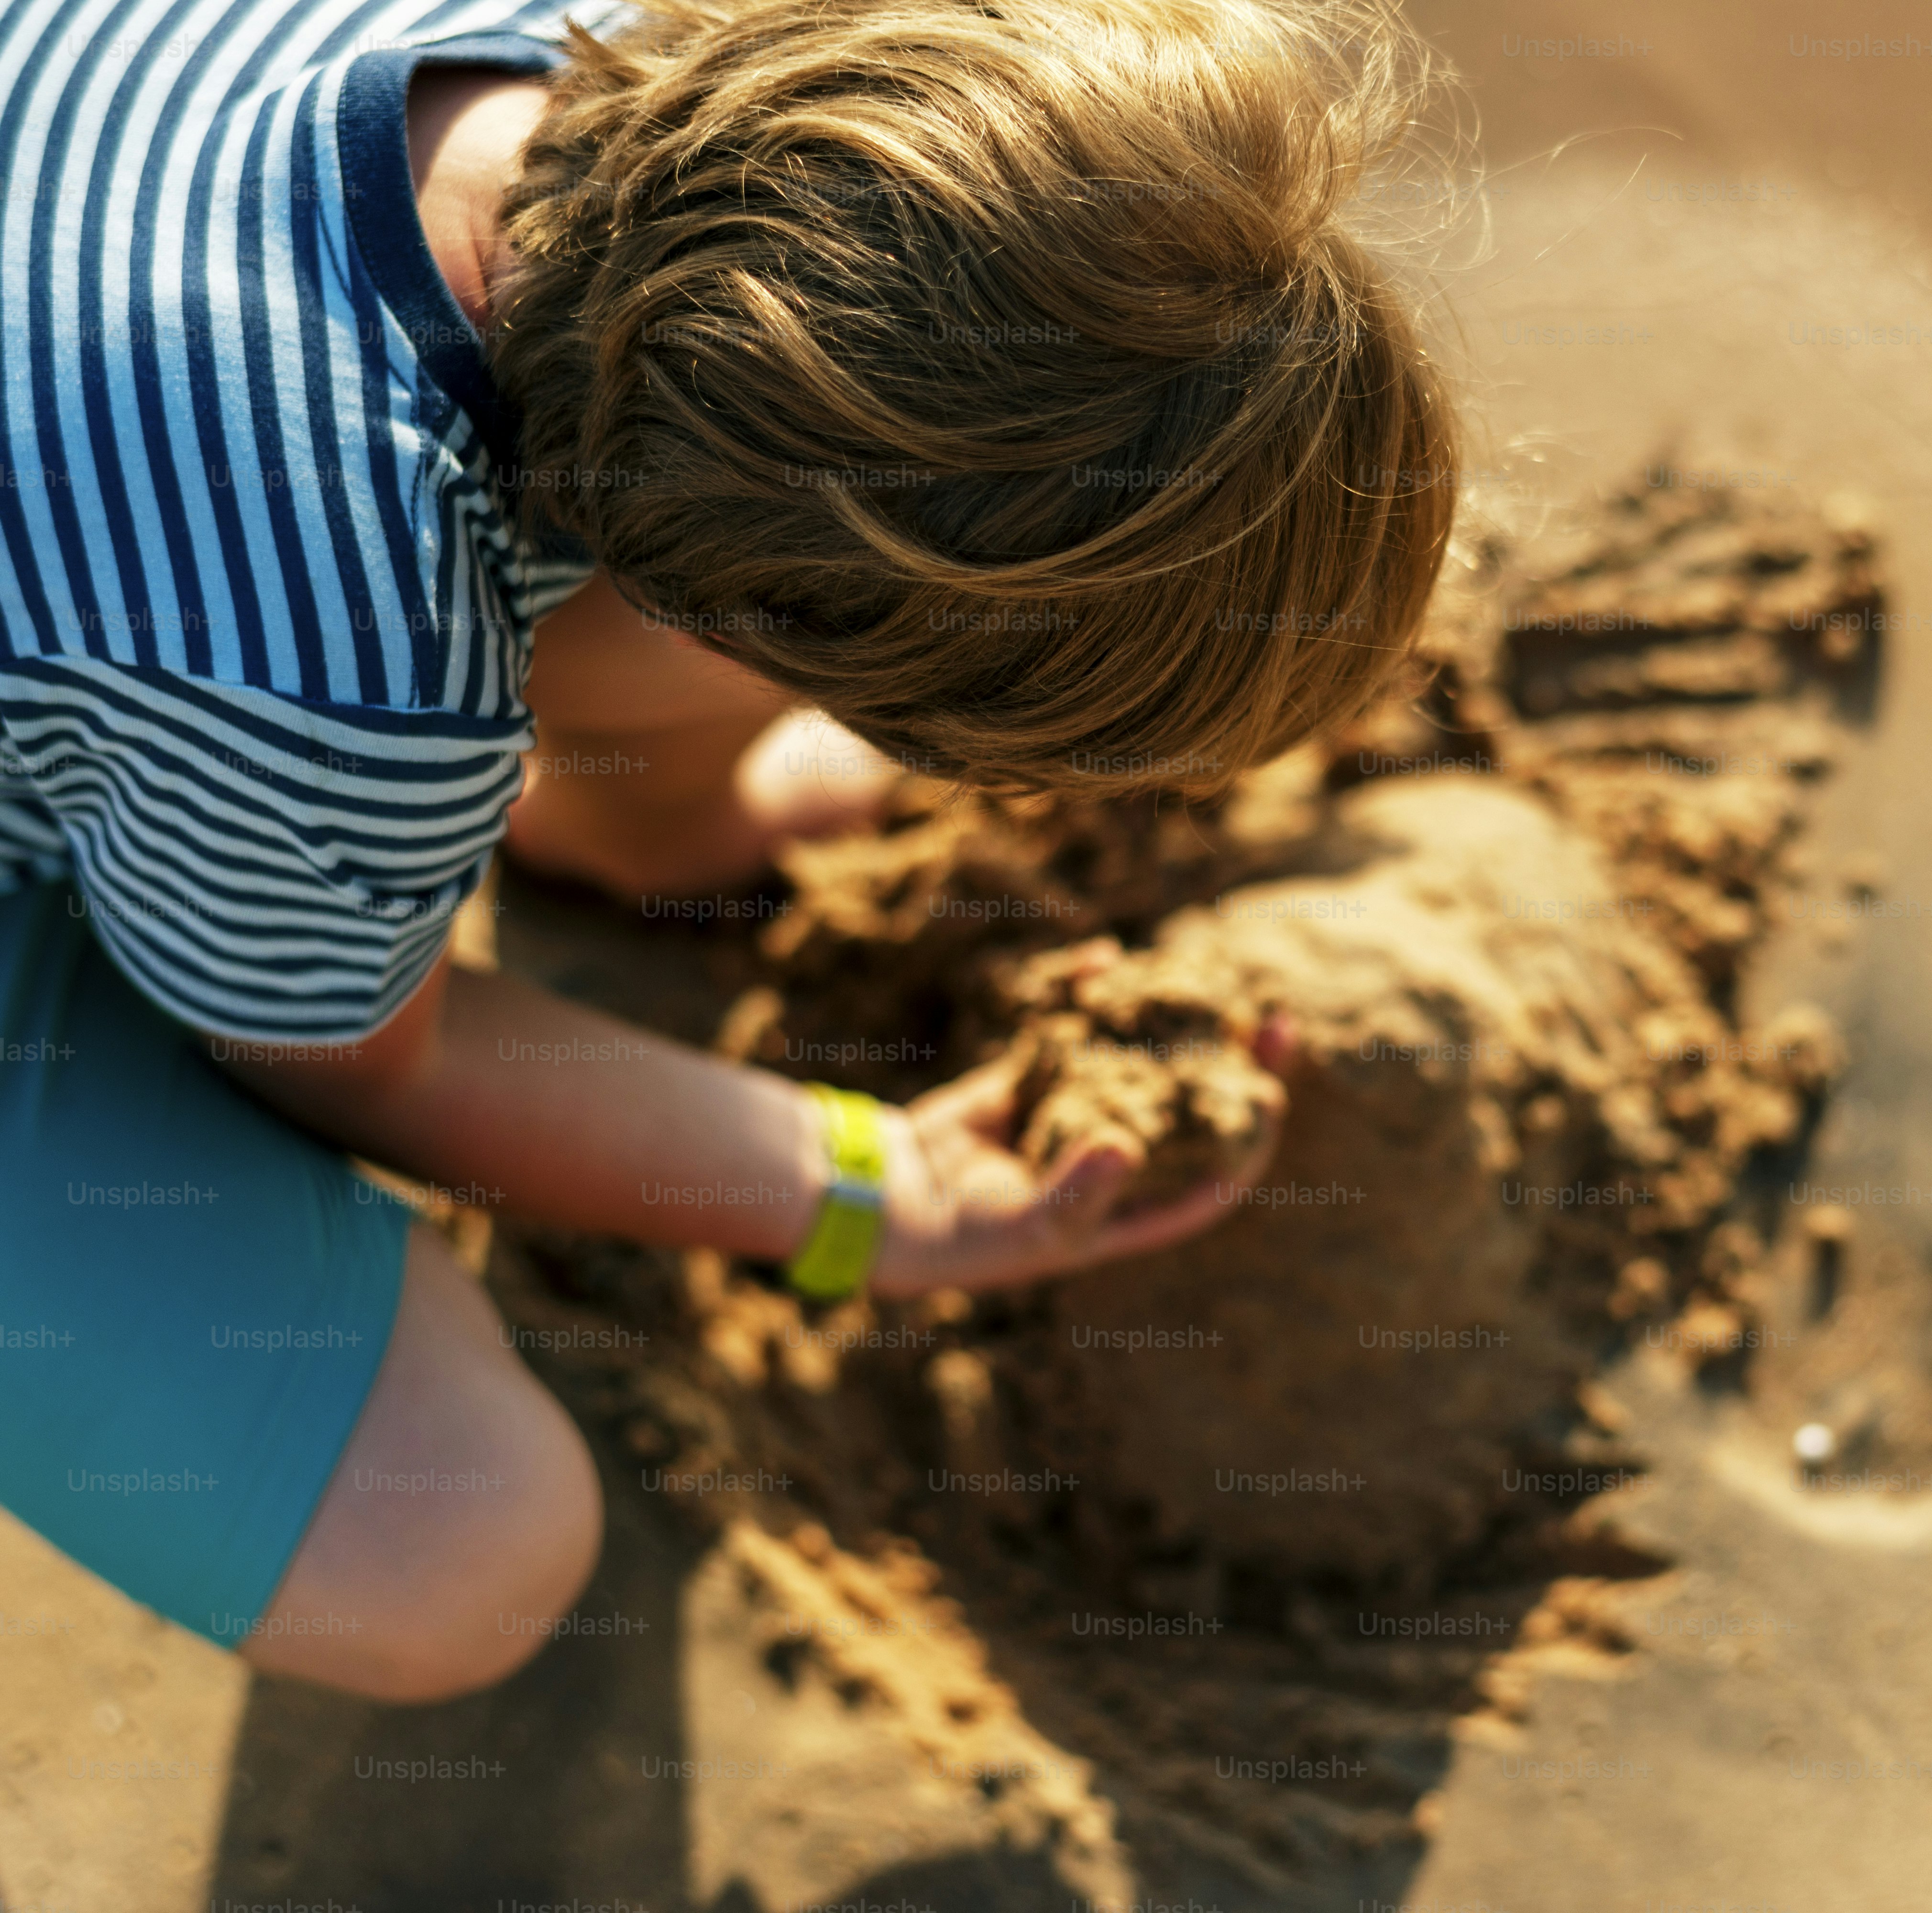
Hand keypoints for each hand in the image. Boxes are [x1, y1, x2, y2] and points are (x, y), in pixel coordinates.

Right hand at [866, 1016, 1293, 1299]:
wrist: (901, 1200)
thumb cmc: (976, 1238)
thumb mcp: (1033, 1225)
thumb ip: (1079, 1189)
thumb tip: (1127, 1145)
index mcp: (1136, 1206)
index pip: (1219, 1175)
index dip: (1253, 1138)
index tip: (1275, 1094)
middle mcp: (1124, 1156)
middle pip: (1197, 1106)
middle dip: (1234, 1064)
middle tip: (1273, 1018)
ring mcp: (1084, 1110)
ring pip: (1144, 1061)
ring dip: (1172, 1021)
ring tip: (1203, 975)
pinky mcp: (1042, 1077)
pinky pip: (1078, 1033)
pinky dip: (1089, 997)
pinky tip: (1101, 959)